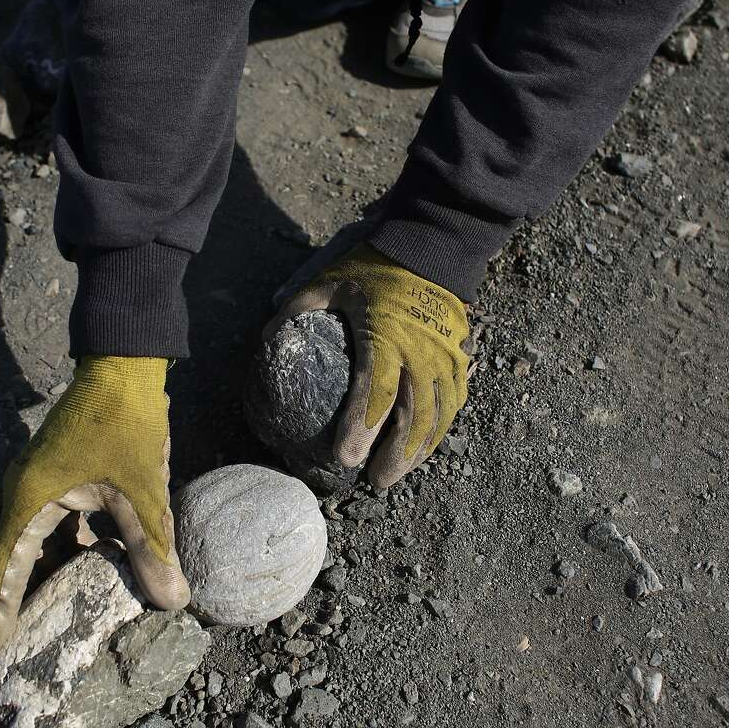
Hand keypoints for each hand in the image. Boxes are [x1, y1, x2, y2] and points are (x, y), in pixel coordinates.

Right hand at [0, 355, 189, 658]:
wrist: (124, 365)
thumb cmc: (127, 423)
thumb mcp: (142, 491)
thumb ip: (151, 549)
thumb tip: (172, 601)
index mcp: (31, 498)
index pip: (3, 566)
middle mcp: (23, 493)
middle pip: (13, 559)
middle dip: (15, 603)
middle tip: (14, 648)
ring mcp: (37, 483)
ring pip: (34, 542)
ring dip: (43, 577)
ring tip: (50, 621)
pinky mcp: (56, 476)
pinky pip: (51, 525)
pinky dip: (64, 551)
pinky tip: (89, 573)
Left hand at [267, 244, 472, 488]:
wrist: (433, 246)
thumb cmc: (375, 265)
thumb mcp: (330, 281)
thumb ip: (298, 308)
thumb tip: (267, 336)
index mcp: (387, 338)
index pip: (376, 394)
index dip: (361, 429)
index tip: (346, 458)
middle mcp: (422, 355)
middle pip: (414, 418)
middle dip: (395, 455)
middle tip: (374, 480)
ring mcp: (446, 359)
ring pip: (438, 417)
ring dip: (419, 450)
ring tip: (397, 473)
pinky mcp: (461, 358)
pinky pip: (454, 403)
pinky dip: (439, 430)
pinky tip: (423, 447)